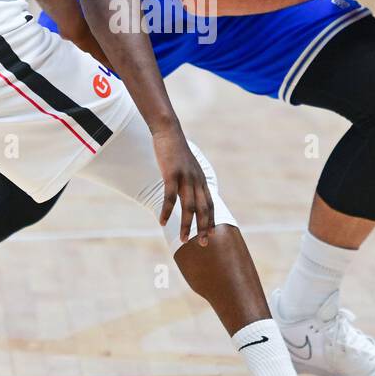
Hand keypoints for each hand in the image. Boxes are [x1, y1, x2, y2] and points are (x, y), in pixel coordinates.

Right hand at [152, 126, 213, 245]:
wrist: (169, 131)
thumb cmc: (176, 150)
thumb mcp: (187, 166)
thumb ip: (191, 179)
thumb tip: (190, 190)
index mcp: (201, 179)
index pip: (210, 204)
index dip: (211, 220)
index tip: (212, 234)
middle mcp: (197, 180)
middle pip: (203, 209)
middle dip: (203, 228)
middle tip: (202, 244)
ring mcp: (185, 177)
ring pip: (188, 207)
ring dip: (185, 225)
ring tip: (182, 239)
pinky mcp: (172, 174)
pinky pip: (170, 197)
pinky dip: (167, 211)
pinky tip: (162, 221)